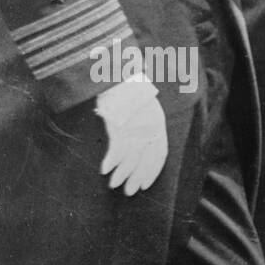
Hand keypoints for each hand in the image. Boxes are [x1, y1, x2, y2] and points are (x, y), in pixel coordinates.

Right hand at [95, 77, 167, 196]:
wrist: (116, 72)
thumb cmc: (126, 90)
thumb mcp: (141, 106)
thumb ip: (142, 125)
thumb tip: (136, 145)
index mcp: (158, 122)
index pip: (160, 154)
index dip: (152, 171)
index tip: (145, 185)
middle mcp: (149, 126)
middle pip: (145, 160)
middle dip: (137, 178)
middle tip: (129, 192)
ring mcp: (135, 126)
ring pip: (131, 158)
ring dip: (122, 174)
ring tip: (114, 185)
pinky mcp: (120, 124)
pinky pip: (117, 150)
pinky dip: (111, 162)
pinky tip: (105, 170)